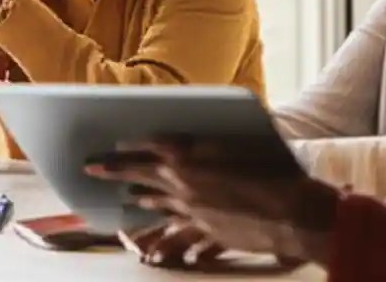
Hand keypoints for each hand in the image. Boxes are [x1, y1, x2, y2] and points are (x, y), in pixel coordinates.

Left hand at [86, 138, 339, 263]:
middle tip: (92, 169)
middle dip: (114, 171)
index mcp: (189, 153)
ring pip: (156, 204)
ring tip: (128, 201)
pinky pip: (178, 236)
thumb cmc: (274, 168)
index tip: (110, 146)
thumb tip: (194, 137)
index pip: (146, 146)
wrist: (293, 210)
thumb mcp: (241, 140)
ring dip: (141, 200)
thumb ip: (211, 140)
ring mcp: (192, 209)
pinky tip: (155, 249)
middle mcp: (183, 181)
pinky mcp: (205, 231)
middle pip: (140, 173)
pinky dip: (166, 241)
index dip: (126, 146)